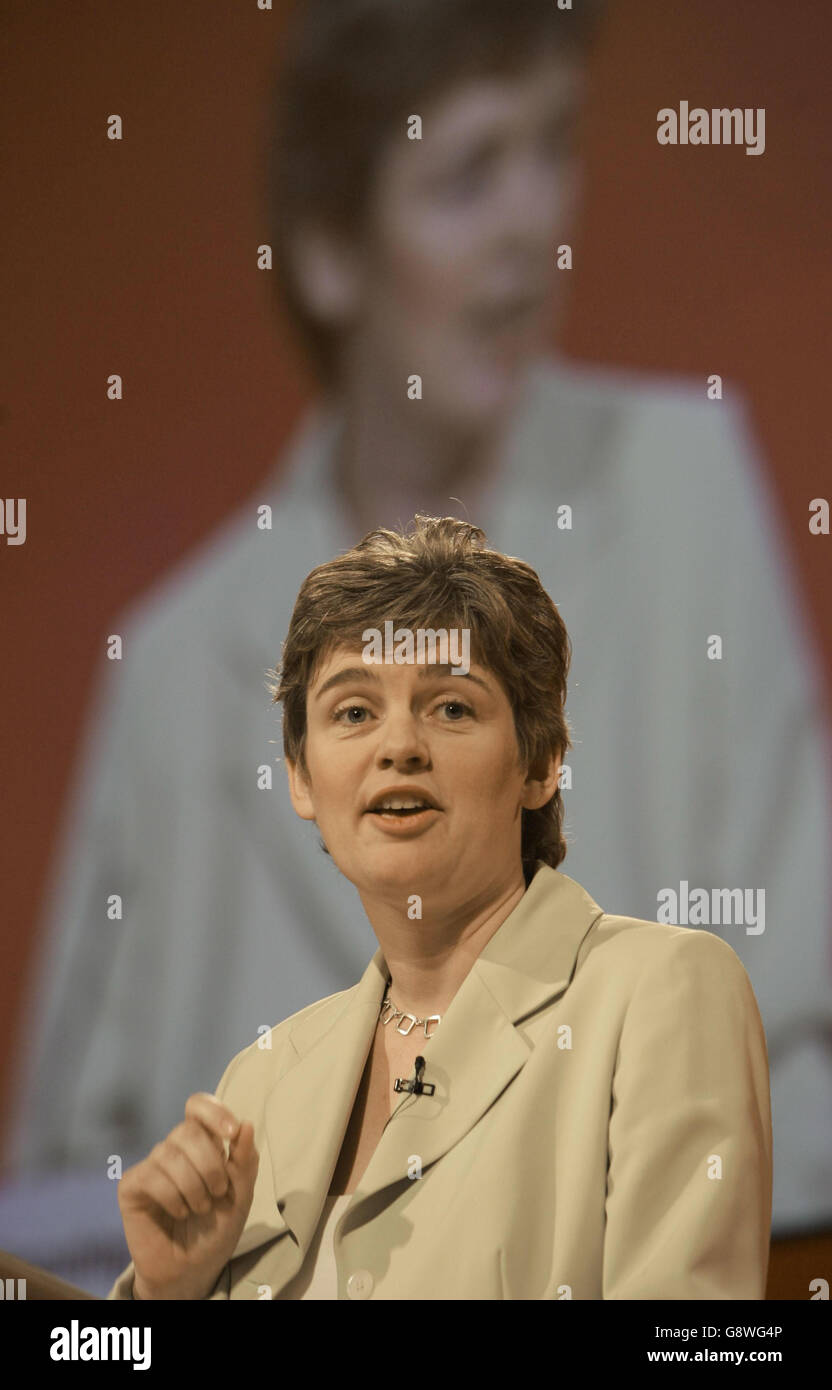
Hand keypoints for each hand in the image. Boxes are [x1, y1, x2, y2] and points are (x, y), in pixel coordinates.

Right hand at [117, 1092, 258, 1299]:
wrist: (193, 1269)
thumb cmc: (216, 1229)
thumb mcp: (240, 1195)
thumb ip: (244, 1161)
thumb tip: (247, 1124)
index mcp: (202, 1142)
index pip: (198, 1105)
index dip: (214, 1112)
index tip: (231, 1132)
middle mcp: (174, 1148)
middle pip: (187, 1130)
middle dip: (210, 1165)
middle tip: (218, 1194)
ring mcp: (152, 1165)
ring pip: (170, 1153)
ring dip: (194, 1187)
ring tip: (199, 1209)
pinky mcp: (132, 1185)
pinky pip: (151, 1176)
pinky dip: (173, 1198)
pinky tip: (178, 1213)